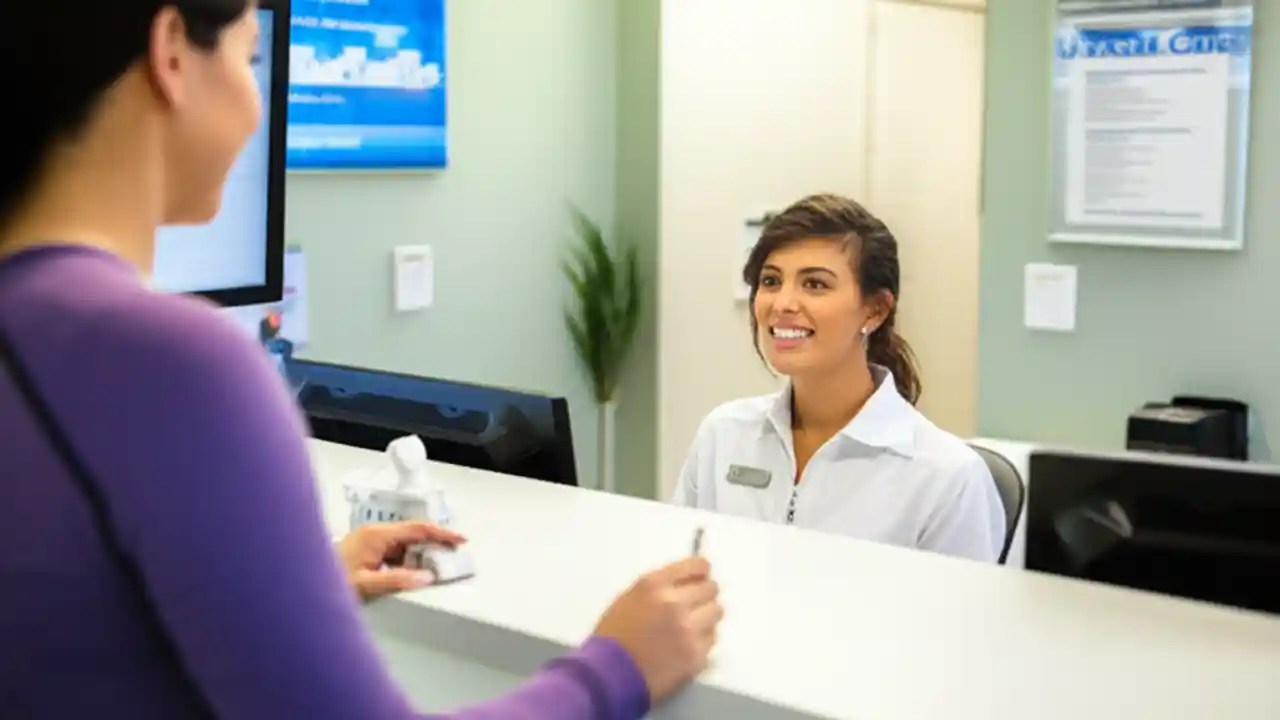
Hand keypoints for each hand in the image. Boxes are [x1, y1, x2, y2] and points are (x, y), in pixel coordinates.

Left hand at [335, 522, 466, 602]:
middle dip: (433, 549)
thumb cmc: (327, 581)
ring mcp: (370, 542)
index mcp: (377, 535)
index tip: (460, 540)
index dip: (442, 534)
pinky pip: (394, 555)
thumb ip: (398, 581)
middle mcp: (374, 534)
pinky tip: (409, 578)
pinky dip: (405, 565)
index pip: (418, 529)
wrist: (299, 586)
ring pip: (404, 547)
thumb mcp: (366, 585)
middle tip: (449, 563)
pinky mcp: (366, 552)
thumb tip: (426, 578)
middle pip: (413, 537)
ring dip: (418, 560)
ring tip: (429, 575)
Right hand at [593, 557, 722, 703]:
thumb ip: (660, 587)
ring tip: (690, 626)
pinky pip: (712, 639)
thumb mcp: (630, 598)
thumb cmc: (614, 637)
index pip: (696, 566)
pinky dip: (702, 640)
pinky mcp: (696, 656)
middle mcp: (675, 603)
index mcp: (654, 585)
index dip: (701, 571)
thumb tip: (688, 582)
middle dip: (704, 595)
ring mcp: (688, 630)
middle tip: (695, 604)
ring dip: (706, 617)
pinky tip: (686, 645)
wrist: (609, 676)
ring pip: (716, 612)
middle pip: (711, 589)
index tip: (701, 576)